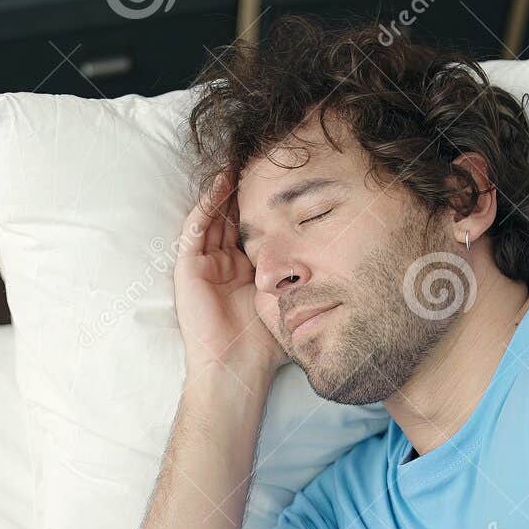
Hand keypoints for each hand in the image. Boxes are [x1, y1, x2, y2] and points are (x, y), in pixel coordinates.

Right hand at [174, 173, 287, 379]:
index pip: (252, 230)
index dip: (263, 206)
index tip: (282, 181)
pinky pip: (196, 229)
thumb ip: (300, 282)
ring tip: (238, 161)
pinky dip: (206, 205)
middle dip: (242, 191)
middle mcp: (224, 266)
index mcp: (246, 273)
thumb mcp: (288, 302)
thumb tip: (340, 267)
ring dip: (224, 190)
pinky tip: (220, 183)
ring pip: (213, 217)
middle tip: (257, 160)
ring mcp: (205, 266)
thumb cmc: (264, 346)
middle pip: (231, 218)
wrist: (236, 368)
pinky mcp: (188, 269)